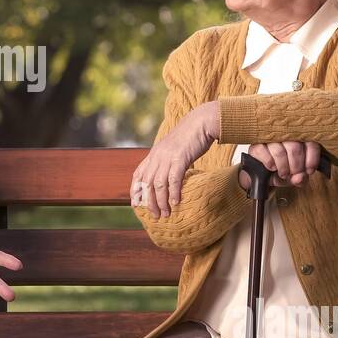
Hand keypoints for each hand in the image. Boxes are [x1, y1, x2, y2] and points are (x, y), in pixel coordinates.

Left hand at [131, 101, 218, 218]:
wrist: (202, 121)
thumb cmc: (191, 136)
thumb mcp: (173, 148)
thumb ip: (167, 159)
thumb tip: (168, 174)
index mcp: (154, 153)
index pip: (138, 174)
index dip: (135, 189)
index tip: (135, 203)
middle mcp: (157, 156)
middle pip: (147, 183)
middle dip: (149, 201)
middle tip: (155, 215)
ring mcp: (167, 157)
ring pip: (158, 184)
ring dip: (161, 201)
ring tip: (165, 213)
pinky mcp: (180, 158)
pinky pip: (173, 178)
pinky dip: (173, 192)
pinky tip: (175, 202)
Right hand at [237, 142, 323, 190]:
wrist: (260, 173)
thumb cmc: (281, 170)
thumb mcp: (294, 177)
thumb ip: (300, 179)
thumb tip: (300, 178)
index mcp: (300, 138)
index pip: (311, 144)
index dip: (311, 160)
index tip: (308, 171)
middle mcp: (285, 133)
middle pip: (295, 148)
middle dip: (296, 167)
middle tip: (293, 174)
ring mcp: (269, 137)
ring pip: (280, 152)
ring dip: (283, 167)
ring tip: (283, 173)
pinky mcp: (256, 144)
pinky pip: (263, 152)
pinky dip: (269, 163)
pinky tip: (271, 167)